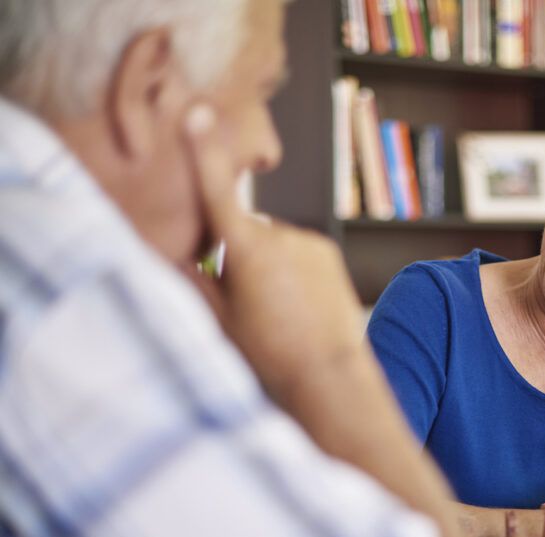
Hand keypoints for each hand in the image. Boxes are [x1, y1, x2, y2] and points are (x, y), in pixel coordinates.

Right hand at [181, 102, 366, 400]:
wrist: (330, 375)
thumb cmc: (268, 354)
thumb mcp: (218, 320)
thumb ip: (192, 280)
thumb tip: (173, 256)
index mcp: (246, 247)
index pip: (216, 190)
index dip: (203, 150)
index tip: (197, 112)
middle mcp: (279, 234)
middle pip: (239, 232)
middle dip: (234, 256)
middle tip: (246, 305)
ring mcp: (307, 241)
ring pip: (269, 243)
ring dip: (265, 265)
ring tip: (278, 312)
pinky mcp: (327, 251)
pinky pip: (296, 250)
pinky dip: (290, 269)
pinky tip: (297, 305)